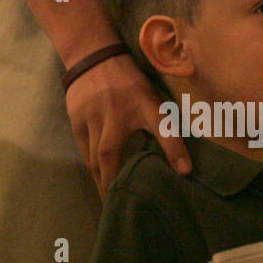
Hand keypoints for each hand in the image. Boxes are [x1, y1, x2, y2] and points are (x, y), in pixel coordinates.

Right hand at [65, 52, 189, 195]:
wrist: (94, 57)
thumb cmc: (130, 83)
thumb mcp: (152, 97)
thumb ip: (164, 125)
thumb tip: (182, 160)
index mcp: (143, 104)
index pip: (163, 126)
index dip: (174, 149)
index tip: (186, 172)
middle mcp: (115, 112)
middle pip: (110, 153)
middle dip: (115, 182)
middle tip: (122, 206)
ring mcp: (93, 117)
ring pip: (94, 157)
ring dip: (101, 180)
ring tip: (109, 201)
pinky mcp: (77, 121)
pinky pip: (84, 151)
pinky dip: (92, 168)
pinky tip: (98, 181)